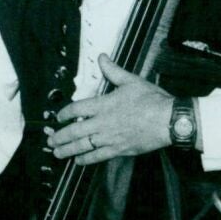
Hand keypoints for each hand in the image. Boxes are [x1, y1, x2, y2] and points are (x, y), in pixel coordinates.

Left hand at [50, 58, 173, 163]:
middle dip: (59, 136)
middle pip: (74, 131)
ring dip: (67, 150)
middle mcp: (103, 122)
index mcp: (104, 104)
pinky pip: (97, 156)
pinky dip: (85, 159)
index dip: (64, 113)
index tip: (58, 117)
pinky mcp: (119, 149)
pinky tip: (78, 161)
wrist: (170, 120)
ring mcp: (110, 138)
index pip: (76, 109)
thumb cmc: (153, 101)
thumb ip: (113, 71)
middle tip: (50, 140)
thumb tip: (102, 58)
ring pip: (82, 146)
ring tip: (57, 152)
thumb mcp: (131, 81)